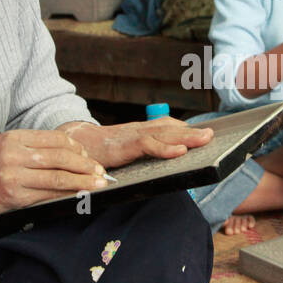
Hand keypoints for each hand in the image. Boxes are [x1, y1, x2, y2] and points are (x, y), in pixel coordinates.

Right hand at [0, 129, 107, 217]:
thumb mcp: (5, 146)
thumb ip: (32, 146)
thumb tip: (69, 152)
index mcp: (14, 138)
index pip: (55, 139)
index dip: (76, 148)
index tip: (87, 155)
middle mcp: (14, 155)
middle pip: (60, 157)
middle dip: (85, 164)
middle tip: (99, 170)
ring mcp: (15, 176)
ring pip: (57, 176)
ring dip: (82, 181)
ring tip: (98, 183)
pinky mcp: (16, 196)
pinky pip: (48, 194)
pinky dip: (66, 194)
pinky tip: (79, 194)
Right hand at [64, 118, 213, 169]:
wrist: (71, 142)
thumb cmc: (97, 149)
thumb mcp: (123, 148)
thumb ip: (141, 149)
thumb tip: (162, 155)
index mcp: (139, 131)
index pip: (166, 127)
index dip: (186, 130)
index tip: (205, 133)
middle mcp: (138, 130)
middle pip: (170, 129)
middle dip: (192, 132)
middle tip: (212, 135)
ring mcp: (131, 137)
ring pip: (163, 134)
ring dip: (186, 137)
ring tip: (205, 139)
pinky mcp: (123, 147)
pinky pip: (148, 146)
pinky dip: (165, 149)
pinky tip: (179, 152)